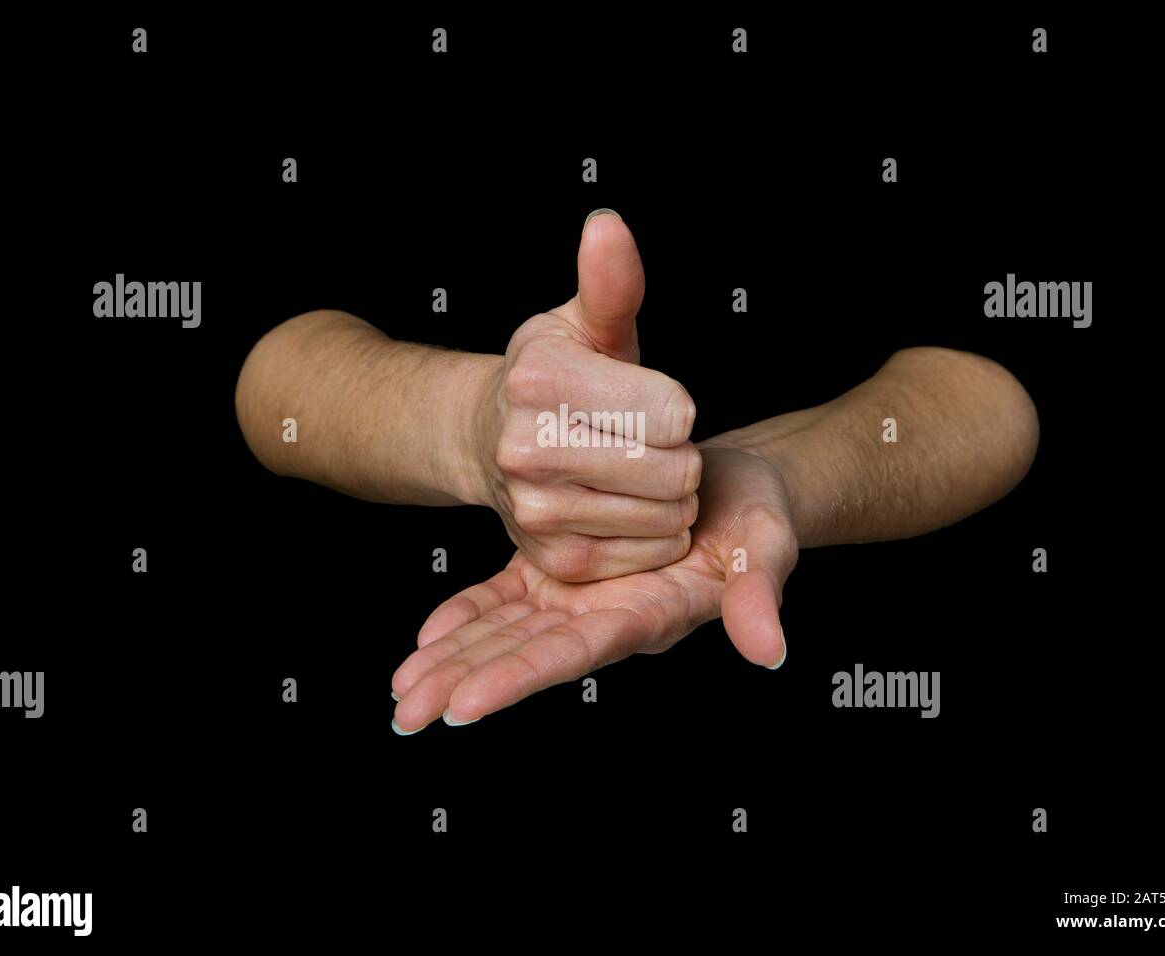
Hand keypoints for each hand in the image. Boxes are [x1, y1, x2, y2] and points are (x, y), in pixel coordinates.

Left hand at [391, 443, 798, 731]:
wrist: (733, 482)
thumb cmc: (756, 514)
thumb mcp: (766, 546)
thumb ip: (758, 596)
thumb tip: (769, 651)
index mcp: (647, 617)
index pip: (574, 655)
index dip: (518, 677)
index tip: (464, 705)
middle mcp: (605, 617)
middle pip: (526, 655)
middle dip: (464, 682)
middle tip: (405, 713)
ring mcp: (580, 595)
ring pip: (507, 632)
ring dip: (453, 659)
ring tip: (401, 690)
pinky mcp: (564, 568)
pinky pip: (508, 598)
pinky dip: (469, 613)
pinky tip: (429, 634)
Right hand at [468, 210, 702, 582]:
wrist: (486, 441)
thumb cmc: (551, 377)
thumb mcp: (581, 324)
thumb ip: (610, 282)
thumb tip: (608, 225)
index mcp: (541, 381)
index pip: (674, 411)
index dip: (674, 406)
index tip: (644, 401)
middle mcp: (528, 448)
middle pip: (675, 468)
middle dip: (678, 454)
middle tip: (645, 442)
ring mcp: (538, 510)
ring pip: (668, 514)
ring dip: (670, 497)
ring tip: (635, 475)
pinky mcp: (554, 559)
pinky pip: (651, 552)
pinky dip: (654, 533)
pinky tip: (624, 508)